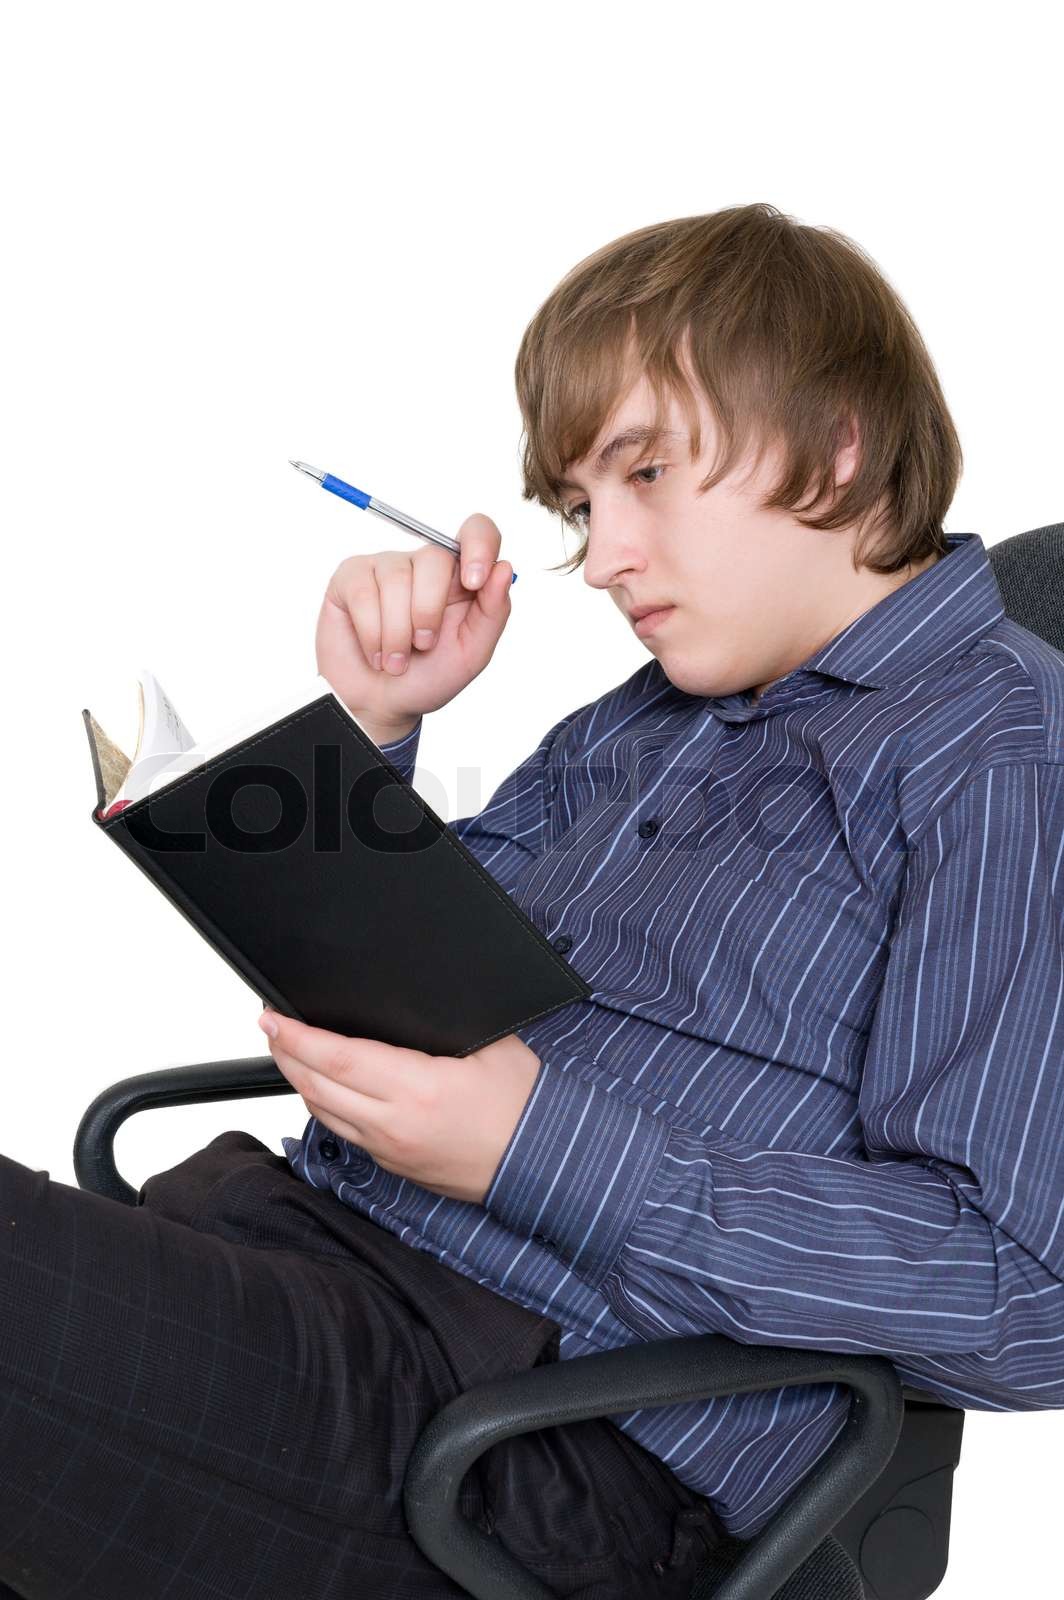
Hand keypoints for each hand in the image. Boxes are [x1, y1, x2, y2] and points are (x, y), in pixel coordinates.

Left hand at [259, 1009, 542, 1205]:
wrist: (543, 1164)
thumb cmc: (525, 1105)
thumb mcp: (492, 1045)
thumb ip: (445, 1024)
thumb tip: (410, 1000)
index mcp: (419, 1089)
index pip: (338, 1059)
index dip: (297, 1036)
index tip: (272, 1015)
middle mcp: (395, 1125)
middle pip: (316, 1086)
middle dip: (284, 1052)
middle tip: (268, 1024)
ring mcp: (390, 1150)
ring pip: (322, 1112)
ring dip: (297, 1078)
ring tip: (287, 1048)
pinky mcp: (393, 1165)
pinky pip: (343, 1131)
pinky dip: (322, 1103)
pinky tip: (320, 1084)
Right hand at [315, 513, 512, 739]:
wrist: (382, 705)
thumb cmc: (429, 677)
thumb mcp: (472, 653)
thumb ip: (493, 612)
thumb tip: (504, 568)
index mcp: (461, 578)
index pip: (477, 532)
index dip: (478, 547)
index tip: (473, 582)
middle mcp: (424, 566)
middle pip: (433, 558)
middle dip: (428, 612)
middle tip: (423, 646)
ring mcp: (386, 567)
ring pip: (396, 579)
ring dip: (396, 633)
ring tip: (395, 660)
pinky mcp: (351, 578)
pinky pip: (363, 592)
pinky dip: (371, 632)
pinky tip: (374, 651)